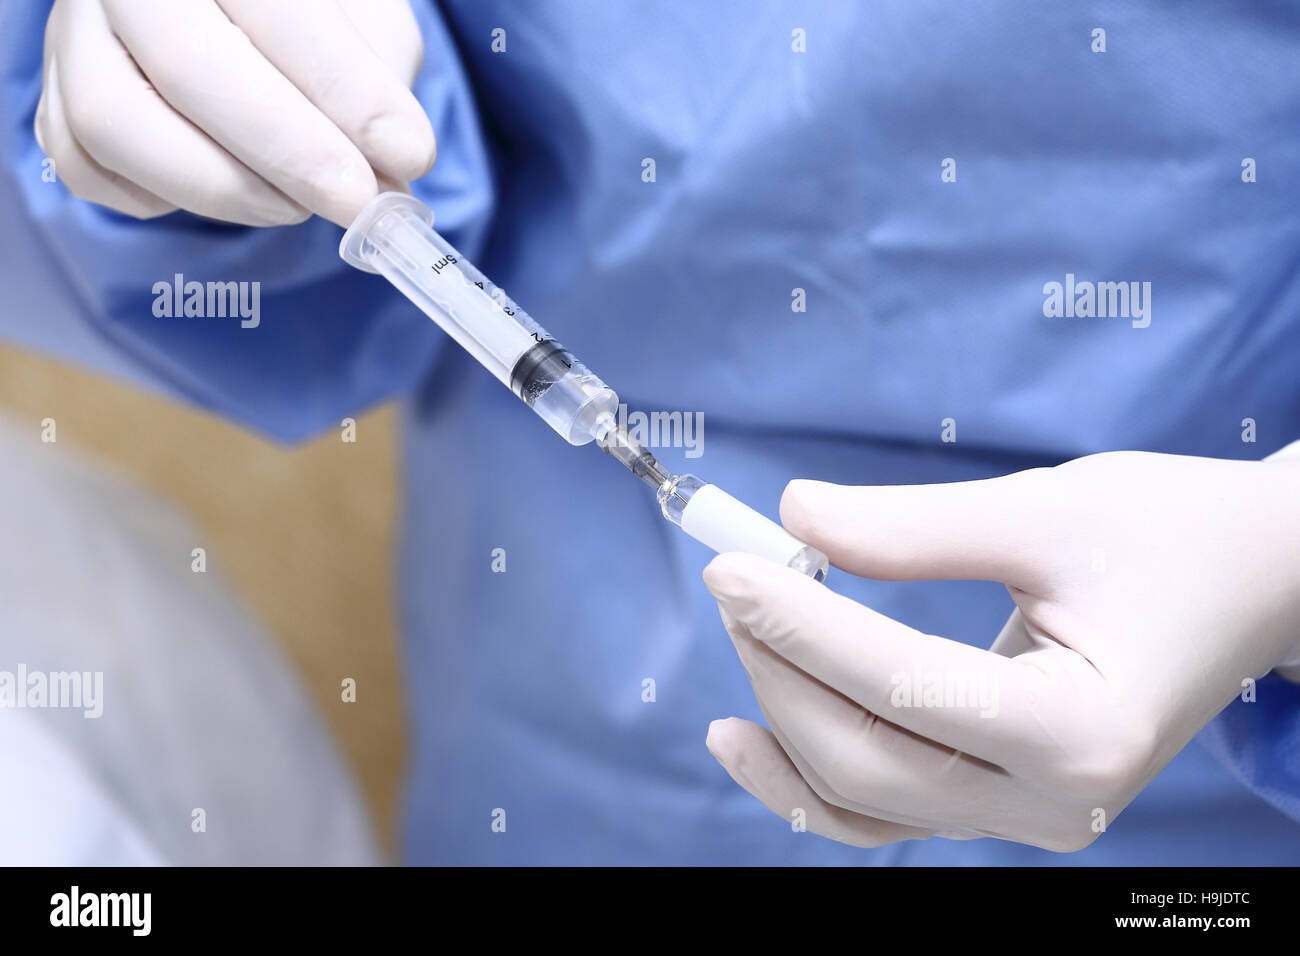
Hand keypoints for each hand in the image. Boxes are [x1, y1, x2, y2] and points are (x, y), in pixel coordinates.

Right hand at [35, 0, 435, 226]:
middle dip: (288, 153)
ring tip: (297, 205)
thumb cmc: (315, 17)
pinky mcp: (57, 95)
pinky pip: (84, 166)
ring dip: (223, 188)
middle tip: (356, 202)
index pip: (280, 13)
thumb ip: (379, 81)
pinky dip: (160, 198)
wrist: (240, 13)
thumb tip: (394, 161)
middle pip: (187, 66)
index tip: (408, 155)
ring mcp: (76, 31)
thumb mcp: (366, 20)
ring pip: (115, 124)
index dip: (347, 93)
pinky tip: (227, 191)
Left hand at [703, 445, 1299, 850]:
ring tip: (741, 633)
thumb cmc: (1168, 535)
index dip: (799, 625)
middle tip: (737, 581)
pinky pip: (886, 809)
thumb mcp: (1042, 512)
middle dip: (783, 668)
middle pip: (867, 759)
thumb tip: (792, 516)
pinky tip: (750, 729)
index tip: (730, 565)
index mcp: (1081, 730)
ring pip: (866, 797)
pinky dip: (812, 775)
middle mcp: (1057, 801)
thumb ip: (911, 527)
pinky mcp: (1005, 803)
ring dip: (786, 718)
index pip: (900, 685)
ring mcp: (1031, 816)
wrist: (1252, 579)